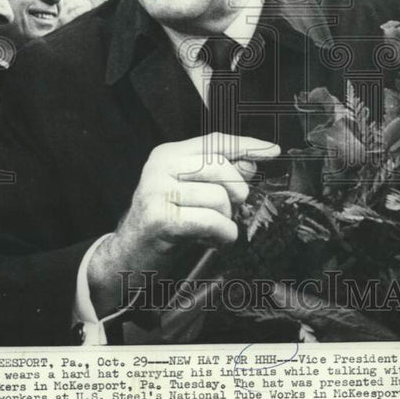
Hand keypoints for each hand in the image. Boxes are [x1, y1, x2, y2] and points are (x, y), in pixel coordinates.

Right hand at [87, 134, 279, 310]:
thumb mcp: (191, 193)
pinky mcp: (161, 218)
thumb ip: (218, 176)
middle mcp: (160, 167)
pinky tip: (213, 241)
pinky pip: (212, 221)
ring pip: (219, 197)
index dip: (246, 145)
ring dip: (226, 220)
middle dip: (236, 192)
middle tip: (230, 210)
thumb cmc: (164, 223)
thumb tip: (251, 162)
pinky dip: (222, 235)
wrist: (128, 257)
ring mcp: (157, 191)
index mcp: (167, 155)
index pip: (214, 141)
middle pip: (220, 167)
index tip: (272, 150)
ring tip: (212, 230)